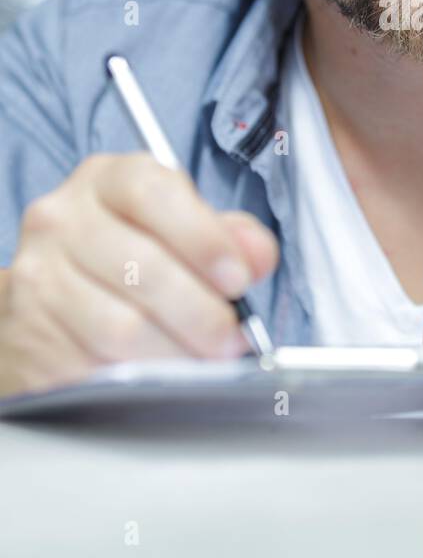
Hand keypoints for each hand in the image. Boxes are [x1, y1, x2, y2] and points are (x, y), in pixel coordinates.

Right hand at [0, 153, 279, 395]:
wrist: (53, 304)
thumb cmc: (127, 260)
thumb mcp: (180, 231)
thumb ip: (227, 237)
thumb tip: (257, 253)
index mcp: (107, 179)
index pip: (154, 192)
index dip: (204, 239)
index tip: (238, 279)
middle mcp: (62, 219)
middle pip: (144, 268)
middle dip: (203, 312)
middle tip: (232, 336)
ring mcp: (39, 276)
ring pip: (122, 327)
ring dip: (177, 352)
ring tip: (203, 359)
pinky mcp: (30, 335)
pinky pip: (97, 366)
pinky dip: (141, 377)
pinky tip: (161, 373)